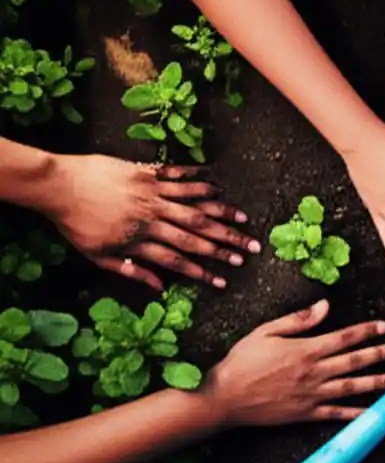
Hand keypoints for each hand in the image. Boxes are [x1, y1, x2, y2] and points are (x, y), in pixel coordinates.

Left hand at [43, 154, 257, 290]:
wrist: (56, 185)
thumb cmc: (73, 223)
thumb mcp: (97, 254)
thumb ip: (130, 270)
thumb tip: (158, 288)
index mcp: (140, 241)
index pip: (179, 260)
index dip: (203, 271)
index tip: (224, 280)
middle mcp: (151, 218)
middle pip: (195, 234)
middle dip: (225, 244)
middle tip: (250, 251)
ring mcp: (151, 194)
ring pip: (193, 206)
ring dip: (221, 214)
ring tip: (243, 220)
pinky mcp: (146, 174)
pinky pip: (177, 177)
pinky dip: (198, 182)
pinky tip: (217, 187)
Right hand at [200, 299, 384, 426]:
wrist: (224, 397)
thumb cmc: (242, 361)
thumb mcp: (266, 332)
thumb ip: (299, 320)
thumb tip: (324, 305)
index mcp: (305, 350)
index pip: (344, 337)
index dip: (366, 331)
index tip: (384, 326)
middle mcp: (313, 372)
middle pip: (354, 361)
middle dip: (379, 354)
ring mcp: (312, 395)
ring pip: (351, 387)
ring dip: (376, 382)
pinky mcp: (306, 413)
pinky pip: (336, 413)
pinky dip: (356, 413)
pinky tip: (373, 411)